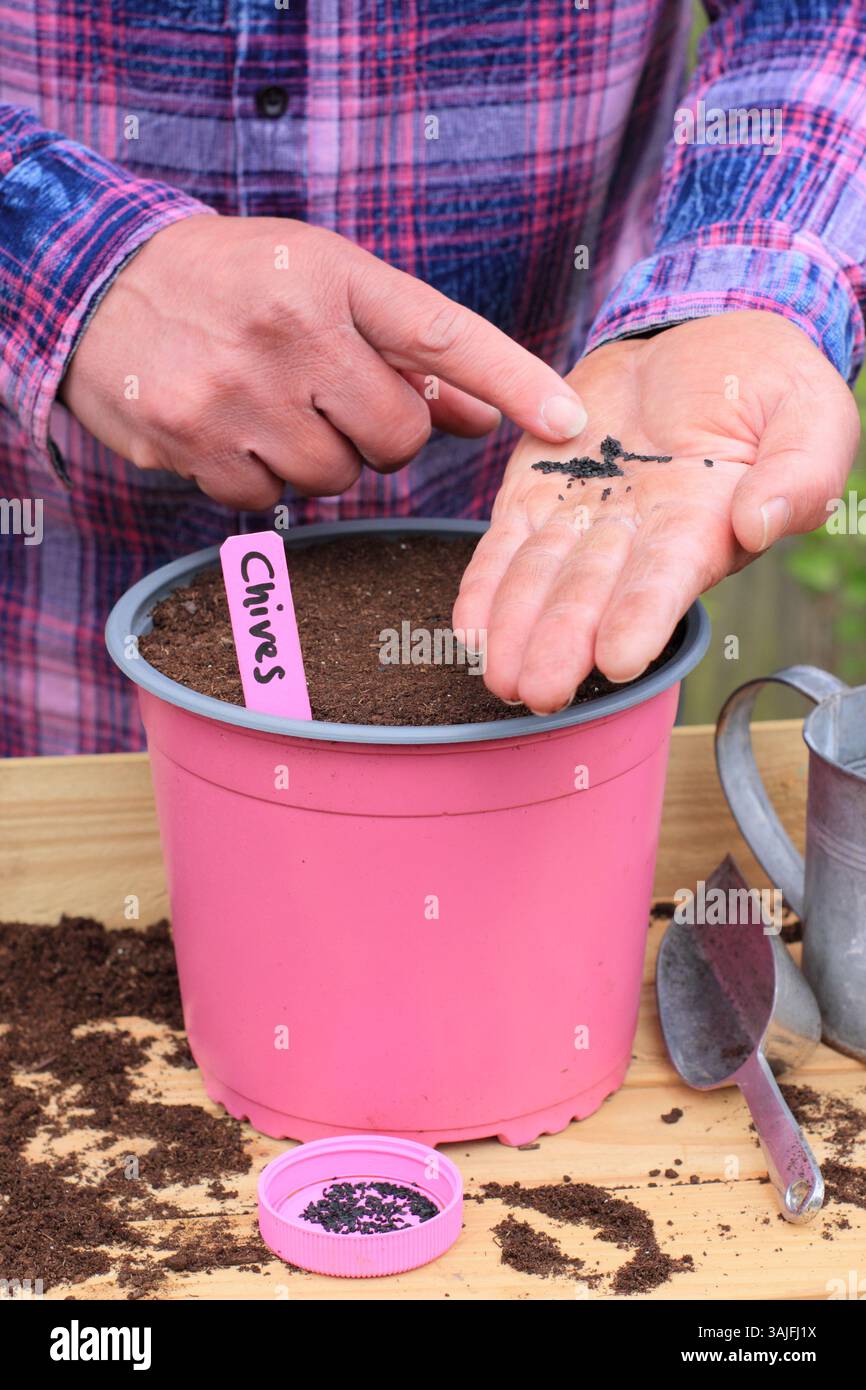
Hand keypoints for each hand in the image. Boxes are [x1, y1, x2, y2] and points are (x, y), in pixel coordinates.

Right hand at [61, 215, 585, 508]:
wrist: (103, 283)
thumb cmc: (237, 283)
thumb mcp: (322, 285)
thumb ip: (404, 353)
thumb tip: (483, 420)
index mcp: (331, 276)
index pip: (441, 335)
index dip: (512, 380)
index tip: (569, 421)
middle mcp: (289, 331)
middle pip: (396, 434)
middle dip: (384, 434)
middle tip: (339, 399)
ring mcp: (239, 391)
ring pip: (337, 476)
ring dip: (322, 457)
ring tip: (275, 406)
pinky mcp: (195, 442)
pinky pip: (272, 501)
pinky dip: (264, 479)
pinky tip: (235, 431)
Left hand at [454, 310, 859, 712]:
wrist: (698, 341)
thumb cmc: (766, 386)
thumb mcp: (808, 412)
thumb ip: (800, 469)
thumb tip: (758, 521)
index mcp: (703, 525)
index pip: (667, 578)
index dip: (641, 617)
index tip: (617, 657)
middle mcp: (637, 537)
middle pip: (592, 594)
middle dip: (562, 643)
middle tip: (537, 690)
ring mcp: (581, 517)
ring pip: (542, 579)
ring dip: (516, 628)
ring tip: (495, 676)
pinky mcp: (537, 492)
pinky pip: (505, 547)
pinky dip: (484, 586)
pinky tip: (469, 629)